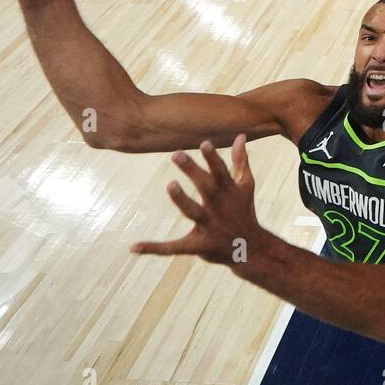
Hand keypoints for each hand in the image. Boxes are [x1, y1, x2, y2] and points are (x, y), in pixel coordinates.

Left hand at [131, 136, 262, 265]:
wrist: (250, 248)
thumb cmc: (243, 210)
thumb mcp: (245, 186)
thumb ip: (240, 161)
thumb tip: (240, 136)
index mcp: (229, 192)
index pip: (221, 172)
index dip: (213, 158)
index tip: (204, 144)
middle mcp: (219, 207)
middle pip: (206, 188)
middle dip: (193, 172)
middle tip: (176, 154)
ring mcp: (209, 227)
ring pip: (193, 212)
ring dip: (182, 200)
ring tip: (170, 185)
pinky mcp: (198, 245)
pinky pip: (174, 247)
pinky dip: (154, 248)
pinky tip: (133, 247)